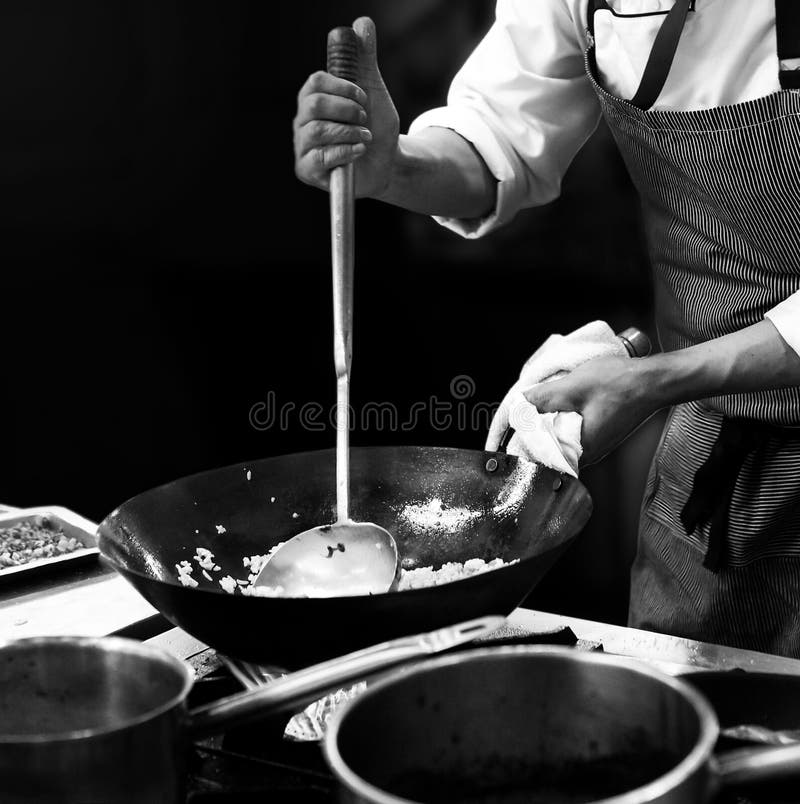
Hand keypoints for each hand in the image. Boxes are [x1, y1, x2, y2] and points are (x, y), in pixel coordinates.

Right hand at [293, 17, 399, 197]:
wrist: (387, 164)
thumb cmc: (376, 128)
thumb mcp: (373, 90)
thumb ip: (365, 59)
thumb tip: (362, 23)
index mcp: (313, 98)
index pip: (315, 81)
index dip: (343, 87)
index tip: (363, 96)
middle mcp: (302, 121)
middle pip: (314, 105)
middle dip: (347, 111)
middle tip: (364, 120)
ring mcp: (302, 146)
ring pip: (317, 131)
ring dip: (349, 132)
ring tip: (366, 138)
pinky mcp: (307, 170)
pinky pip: (320, 157)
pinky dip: (345, 151)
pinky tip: (360, 151)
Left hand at [522, 355, 659, 466]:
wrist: (655, 380)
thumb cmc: (623, 385)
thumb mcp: (574, 387)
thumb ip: (543, 397)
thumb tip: (521, 402)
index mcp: (580, 449)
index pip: (539, 455)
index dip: (524, 439)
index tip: (516, 424)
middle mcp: (588, 454)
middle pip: (547, 448)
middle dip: (534, 429)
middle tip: (527, 409)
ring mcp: (594, 445)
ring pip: (559, 438)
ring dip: (549, 422)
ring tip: (543, 404)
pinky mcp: (598, 434)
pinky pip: (572, 431)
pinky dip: (563, 418)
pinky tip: (562, 403)